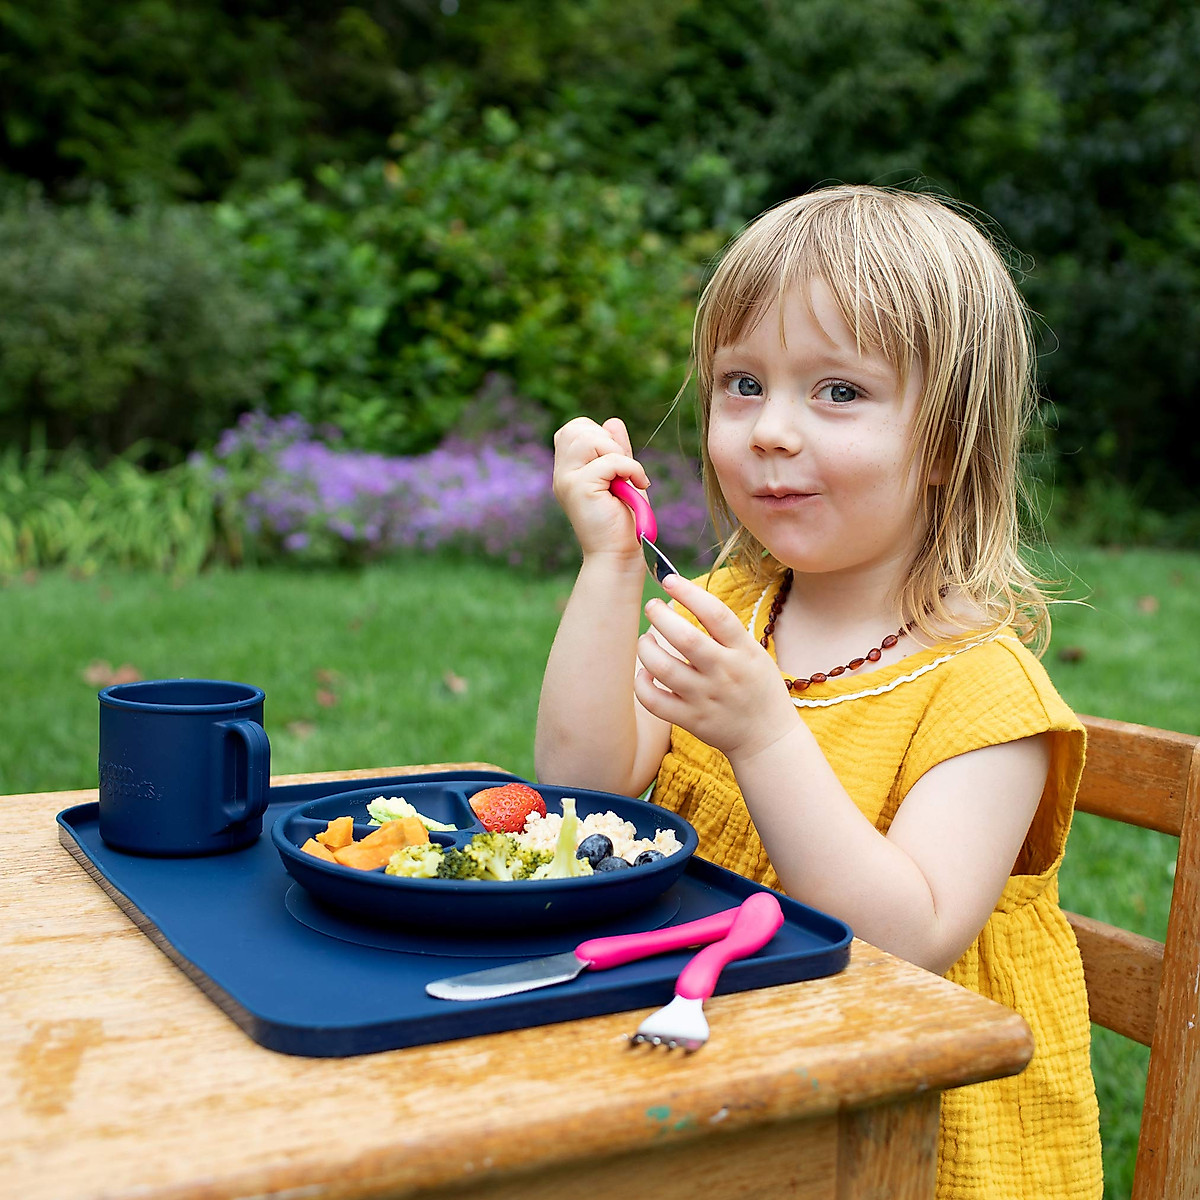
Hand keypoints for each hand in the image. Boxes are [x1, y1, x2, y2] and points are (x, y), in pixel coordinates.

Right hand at [552, 416, 650, 560]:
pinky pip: (608, 460)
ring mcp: (566, 480)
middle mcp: (562, 474)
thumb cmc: (623, 520)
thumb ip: (617, 450)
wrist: (619, 555)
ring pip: (588, 437)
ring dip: (617, 453)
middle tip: (622, 470)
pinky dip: (630, 468)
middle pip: (576, 427)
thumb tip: (612, 422)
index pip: (573, 430)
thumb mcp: (623, 477)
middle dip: (607, 440)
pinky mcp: (578, 488)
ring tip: (627, 478)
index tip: (618, 463)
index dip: (599, 436)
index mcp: (569, 470)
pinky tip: (638, 486)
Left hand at [634, 574, 797, 760]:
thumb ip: (724, 632)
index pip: (716, 614)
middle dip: (660, 616)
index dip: (689, 592)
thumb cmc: (758, 688)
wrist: (768, 738)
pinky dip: (642, 684)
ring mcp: (706, 698)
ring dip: (646, 647)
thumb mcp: (753, 653)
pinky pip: (655, 701)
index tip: (669, 580)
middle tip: (651, 607)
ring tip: (646, 640)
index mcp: (744, 651)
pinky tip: (645, 674)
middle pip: (684, 638)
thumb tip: (683, 598)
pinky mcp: (691, 720)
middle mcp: (725, 672)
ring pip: (663, 667)